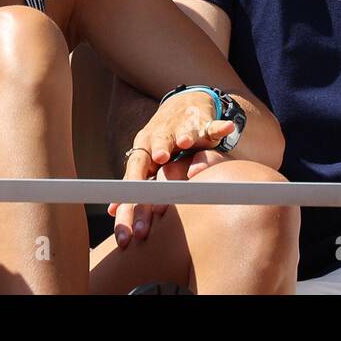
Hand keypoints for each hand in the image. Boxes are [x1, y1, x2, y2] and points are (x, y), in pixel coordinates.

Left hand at [108, 90, 237, 247]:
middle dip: (155, 164)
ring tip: (184, 142)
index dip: (131, 206)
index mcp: (142, 153)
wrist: (180, 108)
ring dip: (182, 137)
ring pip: (180, 133)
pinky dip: (219, 127)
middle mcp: (157, 139)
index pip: (132, 180)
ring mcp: (179, 129)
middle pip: (152, 154)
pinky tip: (227, 130)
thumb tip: (113, 211)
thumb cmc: (161, 145)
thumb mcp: (147, 165)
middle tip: (158, 181)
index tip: (131, 231)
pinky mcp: (202, 122)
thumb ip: (135, 187)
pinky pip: (211, 125)